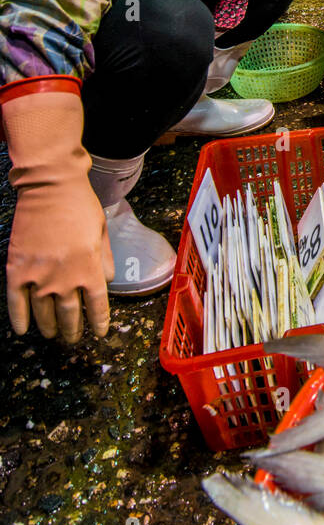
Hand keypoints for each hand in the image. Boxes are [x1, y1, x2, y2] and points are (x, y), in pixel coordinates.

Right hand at [3, 89, 112, 342]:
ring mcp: (38, 276)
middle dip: (73, 330)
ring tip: (53, 334)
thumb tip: (106, 281)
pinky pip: (16, 302)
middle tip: (73, 338)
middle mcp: (65, 278)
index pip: (97, 306)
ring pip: (44, 313)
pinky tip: (24, 330)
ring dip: (50, 327)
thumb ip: (105, 260)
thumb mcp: (102, 232)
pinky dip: (19, 319)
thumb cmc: (81, 205)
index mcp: (89, 269)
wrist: (51, 186)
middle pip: (70, 315)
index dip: (98, 322)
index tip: (98, 332)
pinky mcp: (17, 269)